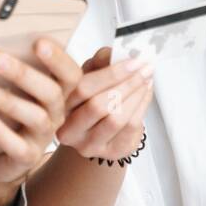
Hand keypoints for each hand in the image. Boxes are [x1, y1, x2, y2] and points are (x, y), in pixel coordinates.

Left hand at [0, 37, 81, 185]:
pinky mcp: (27, 157)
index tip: (38, 42)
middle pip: (50, 92)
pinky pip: (16, 144)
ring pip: (34, 117)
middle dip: (23, 74)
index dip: (58, 58)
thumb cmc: (8, 111)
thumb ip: (12, 69)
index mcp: (59, 91)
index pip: (70, 74)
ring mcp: (43, 136)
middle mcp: (57, 113)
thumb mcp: (13, 87)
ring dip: (5, 99)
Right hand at [57, 47, 151, 161]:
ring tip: (147, 78)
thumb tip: (116, 53)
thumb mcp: (90, 74)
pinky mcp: (112, 152)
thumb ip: (99, 61)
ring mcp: (90, 145)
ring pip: (116, 119)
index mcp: (58, 106)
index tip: (132, 60)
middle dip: (127, 84)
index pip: (82, 89)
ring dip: (137, 95)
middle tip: (145, 68)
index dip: (110, 74)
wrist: (97, 128)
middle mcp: (69, 131)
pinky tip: (146, 92)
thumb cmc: (91, 97)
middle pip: (98, 106)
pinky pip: (130, 129)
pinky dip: (142, 106)